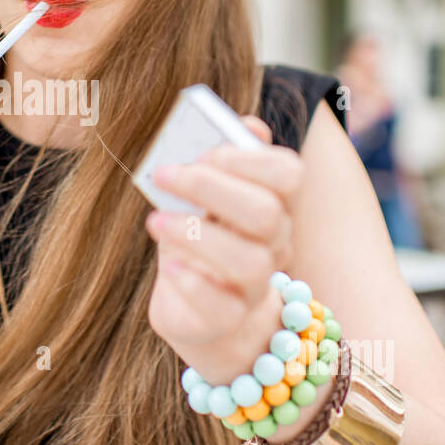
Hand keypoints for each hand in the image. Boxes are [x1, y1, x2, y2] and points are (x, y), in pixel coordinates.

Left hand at [143, 115, 303, 386]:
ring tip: (156, 221)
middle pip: (267, 213)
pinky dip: (190, 280)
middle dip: (211, 187)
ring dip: (195, 234)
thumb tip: (248, 124)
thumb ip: (219, 161)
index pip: (288, 173)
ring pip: (249, 262)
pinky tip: (169, 266)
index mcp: (273, 205)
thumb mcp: (201, 198)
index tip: (202, 151)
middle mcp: (274, 246)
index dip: (247, 158)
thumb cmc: (198, 241)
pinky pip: (221, 306)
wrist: (199, 313)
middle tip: (164, 175)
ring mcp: (254, 288)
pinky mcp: (226, 321)